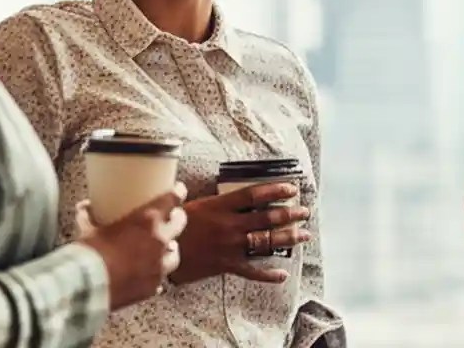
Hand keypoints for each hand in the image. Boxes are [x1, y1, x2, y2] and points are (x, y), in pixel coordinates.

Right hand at [77, 184, 188, 310]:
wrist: (88, 286)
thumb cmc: (89, 254)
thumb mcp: (88, 229)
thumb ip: (89, 216)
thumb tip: (84, 208)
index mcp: (147, 220)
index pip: (172, 199)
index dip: (178, 192)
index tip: (178, 189)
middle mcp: (159, 241)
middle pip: (179, 223)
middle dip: (177, 218)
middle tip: (172, 217)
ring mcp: (159, 265)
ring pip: (174, 253)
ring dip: (170, 249)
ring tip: (164, 248)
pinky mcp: (153, 286)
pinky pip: (160, 277)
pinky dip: (155, 273)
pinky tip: (148, 273)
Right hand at [170, 182, 312, 284]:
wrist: (158, 252)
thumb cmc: (171, 226)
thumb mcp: (187, 203)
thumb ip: (208, 198)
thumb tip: (222, 189)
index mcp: (220, 206)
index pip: (254, 195)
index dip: (275, 191)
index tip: (292, 189)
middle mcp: (229, 225)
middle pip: (266, 218)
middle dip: (289, 214)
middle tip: (304, 212)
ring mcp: (230, 246)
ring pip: (265, 242)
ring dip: (287, 238)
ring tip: (303, 234)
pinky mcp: (226, 265)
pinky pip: (252, 271)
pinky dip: (268, 274)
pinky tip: (282, 274)